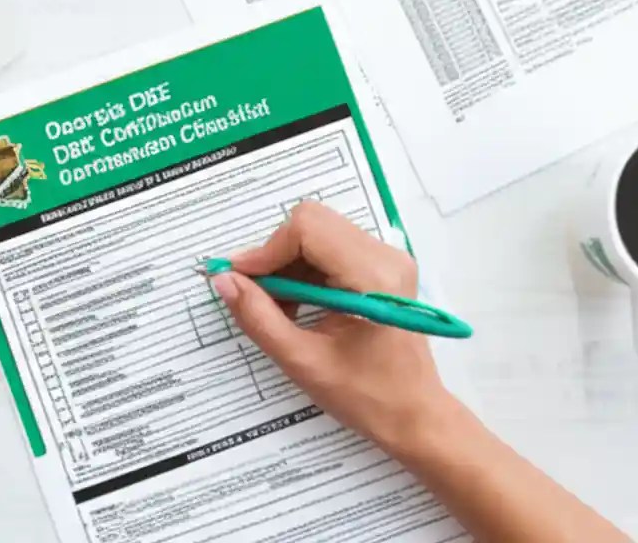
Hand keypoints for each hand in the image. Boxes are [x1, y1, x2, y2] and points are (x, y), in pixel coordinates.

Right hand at [210, 202, 458, 458]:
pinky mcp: (383, 267)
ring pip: (319, 233)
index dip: (266, 250)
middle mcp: (385, 255)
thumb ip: (259, 317)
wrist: (414, 414)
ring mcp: (387, 258)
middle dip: (275, 255)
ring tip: (276, 308)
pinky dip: (304, 270)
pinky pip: (331, 248)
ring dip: (288, 264)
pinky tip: (295, 306)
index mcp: (373, 275)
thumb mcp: (303, 361)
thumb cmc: (366, 397)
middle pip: (312, 223)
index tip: (238, 280)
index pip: (307, 228)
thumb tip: (223, 281)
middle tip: (254, 294)